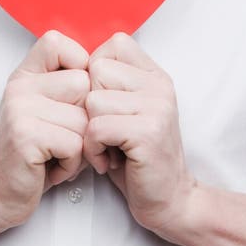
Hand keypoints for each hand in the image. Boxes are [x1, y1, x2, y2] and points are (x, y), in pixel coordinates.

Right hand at [0, 30, 89, 228]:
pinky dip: (72, 164)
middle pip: (83, 84)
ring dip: (81, 147)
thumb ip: (64, 85)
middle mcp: (20, 86)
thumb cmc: (33, 153)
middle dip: (85, 118)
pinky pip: (75, 144)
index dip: (76, 65)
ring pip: (84, 119)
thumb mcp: (45, 109)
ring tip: (58, 155)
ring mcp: (20, 108)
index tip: (71, 98)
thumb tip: (107, 69)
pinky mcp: (25, 135)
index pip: (57, 42)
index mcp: (25, 75)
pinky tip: (53, 168)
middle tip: (66, 139)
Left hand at [83, 32, 195, 236]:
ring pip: (92, 100)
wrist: (170, 200)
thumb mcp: (128, 110)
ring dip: (90, 130)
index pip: (114, 44)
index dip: (97, 72)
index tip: (105, 104)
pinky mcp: (147, 132)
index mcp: (154, 75)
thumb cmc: (137, 157)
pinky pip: (96, 128)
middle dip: (90, 105)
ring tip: (107, 147)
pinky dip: (93, 149)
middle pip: (97, 71)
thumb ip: (113, 83)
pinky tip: (108, 161)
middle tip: (106, 131)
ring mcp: (156, 107)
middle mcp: (159, 85)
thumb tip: (75, 61)